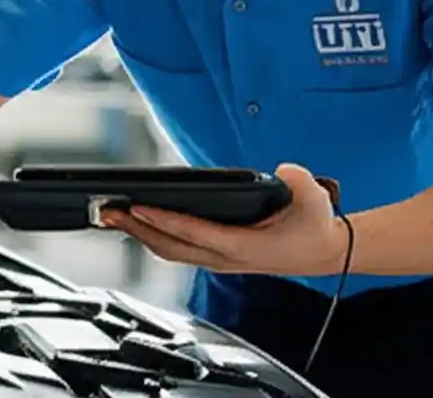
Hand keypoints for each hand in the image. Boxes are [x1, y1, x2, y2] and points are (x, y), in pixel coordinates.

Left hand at [100, 163, 349, 275]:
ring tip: (113, 217)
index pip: (194, 232)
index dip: (163, 220)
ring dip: (139, 235)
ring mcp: (219, 261)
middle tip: (107, 211)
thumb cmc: (314, 226)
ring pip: (169, 251)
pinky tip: (139, 224)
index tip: (137, 208)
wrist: (325, 253)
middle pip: (170, 246)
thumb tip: (283, 171)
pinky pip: (177, 249)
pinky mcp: (216, 258)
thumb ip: (300, 181)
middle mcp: (225, 258)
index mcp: (243, 247)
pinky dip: (154, 237)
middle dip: (136, 228)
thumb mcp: (314, 197)